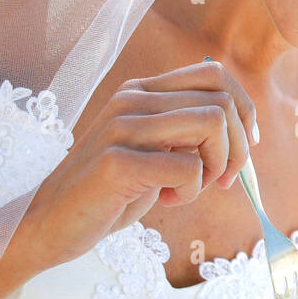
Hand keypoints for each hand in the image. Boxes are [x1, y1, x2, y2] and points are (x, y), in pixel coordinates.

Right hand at [17, 59, 257, 271]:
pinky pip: (188, 168)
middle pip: (222, 102)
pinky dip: (191, 192)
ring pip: (212, 124)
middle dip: (236, 149)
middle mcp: (132, 99)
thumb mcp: (155, 152)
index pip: (215, 75)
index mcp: (142, 90)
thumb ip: (188, 134)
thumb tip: (246, 133)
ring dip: (216, 166)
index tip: (245, 147)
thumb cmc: (112, 192)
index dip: (244, 112)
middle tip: (218, 181)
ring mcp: (122, 127)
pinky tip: (166, 201)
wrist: (51, 223)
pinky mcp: (117, 162)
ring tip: (190, 188)